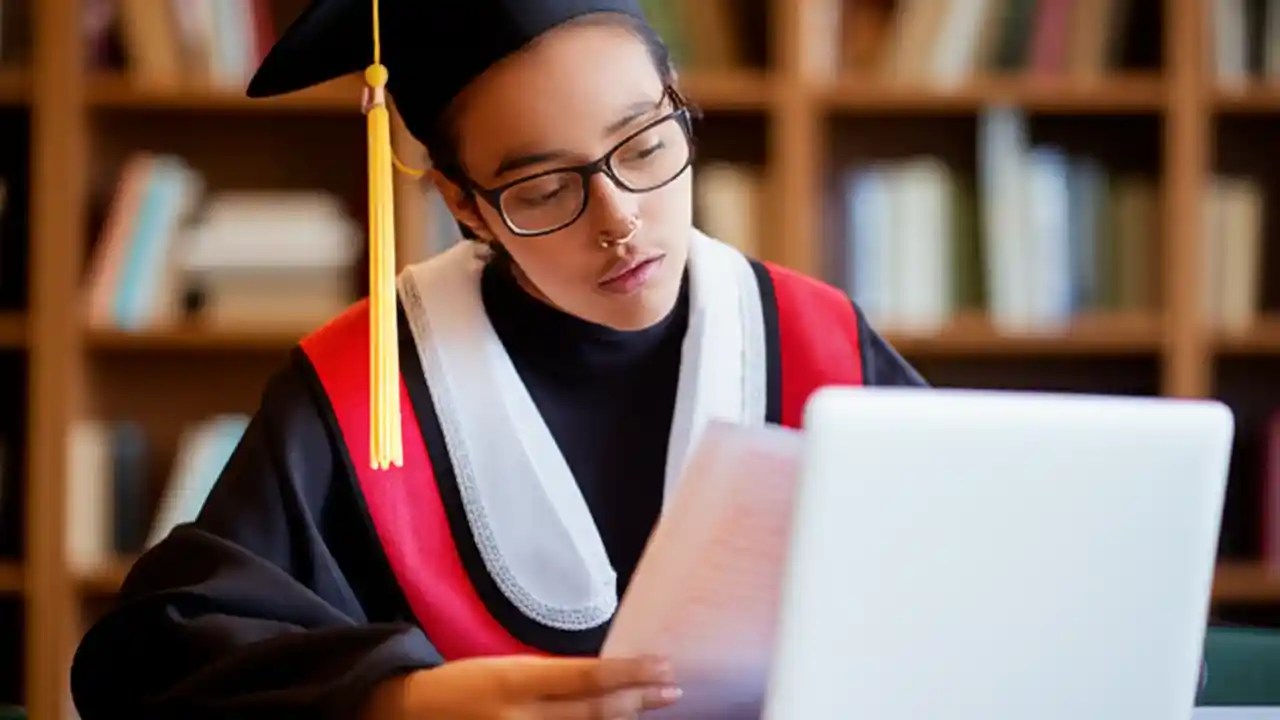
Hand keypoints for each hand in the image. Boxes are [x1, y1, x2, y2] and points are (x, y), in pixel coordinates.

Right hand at [361, 654, 682, 718]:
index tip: (663, 666)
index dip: (628, 674)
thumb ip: (551, 678)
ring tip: (654, 709)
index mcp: (514, 681)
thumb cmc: (463, 686)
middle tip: (672, 690)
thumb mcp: (505, 669)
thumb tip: (607, 680)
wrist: (406, 715)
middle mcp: (518, 718)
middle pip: (593, 715)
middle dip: (637, 702)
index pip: (584, 678)